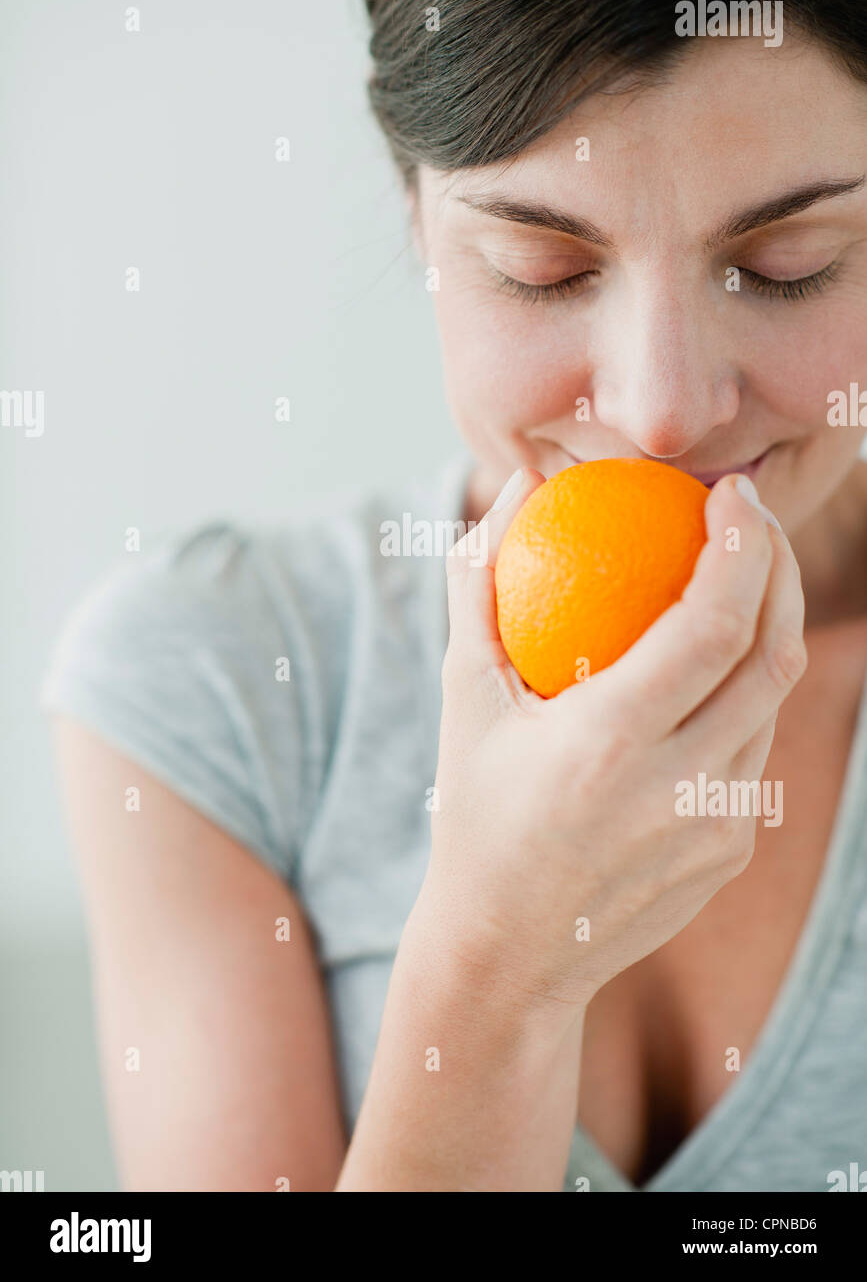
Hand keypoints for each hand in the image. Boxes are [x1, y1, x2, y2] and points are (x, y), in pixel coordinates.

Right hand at [422, 467, 805, 1012]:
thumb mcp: (461, 693)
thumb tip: (521, 484)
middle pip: (771, 654)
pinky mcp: (735, 850)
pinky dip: (746, 687)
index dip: (741, 548)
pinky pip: (756, 745)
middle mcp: (679, 790)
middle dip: (777, 567)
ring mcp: (718, 827)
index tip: (734, 493)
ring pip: (774, 699)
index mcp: (608, 746)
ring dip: (771, 622)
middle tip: (751, 516)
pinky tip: (716, 659)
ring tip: (743, 573)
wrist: (508, 950)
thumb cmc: (475, 809)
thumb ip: (480, 580)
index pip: (710, 626)